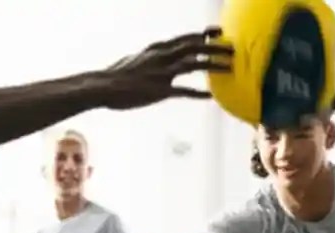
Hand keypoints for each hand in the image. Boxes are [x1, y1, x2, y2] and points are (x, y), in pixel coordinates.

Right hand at [99, 28, 233, 109]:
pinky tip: (211, 96)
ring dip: (213, 64)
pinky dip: (198, 93)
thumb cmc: (118, 76)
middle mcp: (161, 57)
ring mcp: (161, 73)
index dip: (203, 35)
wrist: (102, 86)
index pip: (185, 39)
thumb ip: (153, 58)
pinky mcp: (158, 90)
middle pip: (194, 47)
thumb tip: (160, 58)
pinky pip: (183, 91)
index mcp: (157, 49)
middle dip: (214, 46)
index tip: (218, 32)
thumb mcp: (137, 60)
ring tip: (230, 66)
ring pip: (193, 64)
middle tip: (232, 47)